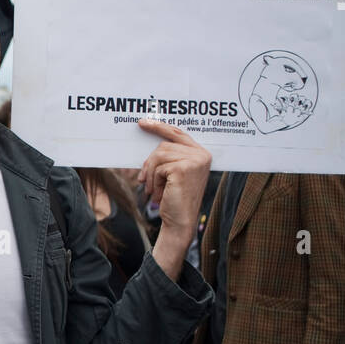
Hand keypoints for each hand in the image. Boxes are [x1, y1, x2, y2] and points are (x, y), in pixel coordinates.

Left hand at [136, 118, 210, 239]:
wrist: (180, 221)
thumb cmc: (174, 198)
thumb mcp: (172, 172)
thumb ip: (168, 155)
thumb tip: (148, 136)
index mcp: (201, 153)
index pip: (177, 133)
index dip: (159, 127)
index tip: (142, 123)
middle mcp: (202, 154)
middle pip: (163, 145)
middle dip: (149, 163)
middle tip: (142, 179)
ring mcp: (195, 160)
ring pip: (158, 155)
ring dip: (150, 174)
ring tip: (153, 189)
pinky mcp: (184, 168)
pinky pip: (158, 167)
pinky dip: (153, 180)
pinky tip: (159, 193)